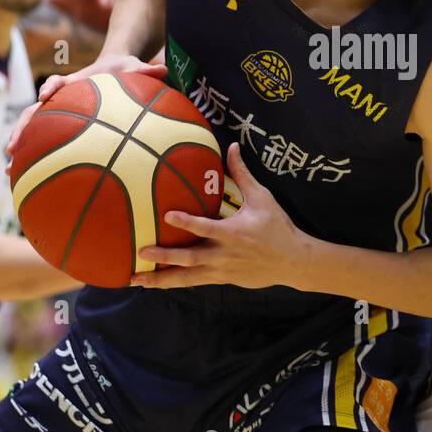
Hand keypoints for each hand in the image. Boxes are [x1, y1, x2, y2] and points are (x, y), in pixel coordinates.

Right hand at [6, 54, 164, 156]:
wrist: (113, 66)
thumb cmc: (123, 68)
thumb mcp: (134, 66)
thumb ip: (145, 70)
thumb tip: (163, 69)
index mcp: (77, 82)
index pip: (59, 83)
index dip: (51, 88)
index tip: (45, 96)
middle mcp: (61, 97)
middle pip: (34, 110)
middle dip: (22, 127)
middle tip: (13, 147)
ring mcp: (58, 111)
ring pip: (32, 127)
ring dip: (20, 145)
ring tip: (10, 169)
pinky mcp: (60, 123)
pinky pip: (44, 138)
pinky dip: (34, 154)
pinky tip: (27, 176)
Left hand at [131, 144, 307, 289]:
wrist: (293, 261)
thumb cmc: (277, 227)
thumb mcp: (262, 198)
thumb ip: (243, 174)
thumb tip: (232, 146)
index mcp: (233, 233)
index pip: (205, 227)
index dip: (187, 222)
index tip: (167, 216)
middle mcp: (224, 254)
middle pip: (190, 258)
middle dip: (164, 257)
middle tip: (141, 253)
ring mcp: (222, 270)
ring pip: (188, 278)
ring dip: (162, 280)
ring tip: (138, 280)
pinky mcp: (223, 279)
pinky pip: (195, 282)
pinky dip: (176, 283)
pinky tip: (158, 285)